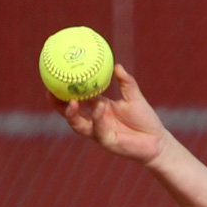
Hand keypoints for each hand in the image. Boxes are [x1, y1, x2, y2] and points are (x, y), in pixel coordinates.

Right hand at [53, 64, 167, 163]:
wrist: (158, 141)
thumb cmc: (145, 119)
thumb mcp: (135, 97)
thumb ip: (126, 82)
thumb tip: (117, 65)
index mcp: (99, 107)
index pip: (77, 98)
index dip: (65, 90)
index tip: (54, 77)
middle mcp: (95, 120)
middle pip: (71, 114)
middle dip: (58, 105)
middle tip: (49, 91)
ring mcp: (99, 132)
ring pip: (79, 125)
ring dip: (73, 114)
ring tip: (71, 101)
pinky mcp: (107, 142)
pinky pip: (99, 129)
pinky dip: (97, 118)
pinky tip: (99, 106)